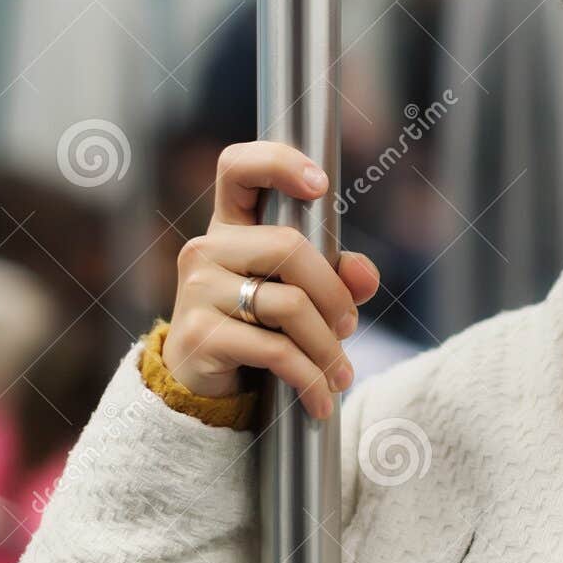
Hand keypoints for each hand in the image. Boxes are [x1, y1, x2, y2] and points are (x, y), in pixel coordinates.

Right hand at [160, 140, 379, 420]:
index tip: (320, 186)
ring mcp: (198, 290)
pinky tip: (320, 399)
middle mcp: (207, 249)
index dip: (278, 163)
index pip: (238, 168)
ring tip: (341, 375)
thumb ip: (339, 278)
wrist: (202, 390)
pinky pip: (273, 350)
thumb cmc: (257, 330)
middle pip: (290, 247)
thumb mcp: (301, 297)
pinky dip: (308, 378)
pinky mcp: (200, 335)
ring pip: (288, 305)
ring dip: (327, 347)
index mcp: (231, 227)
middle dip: (333, 294)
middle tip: (349, 328)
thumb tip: (364, 275)